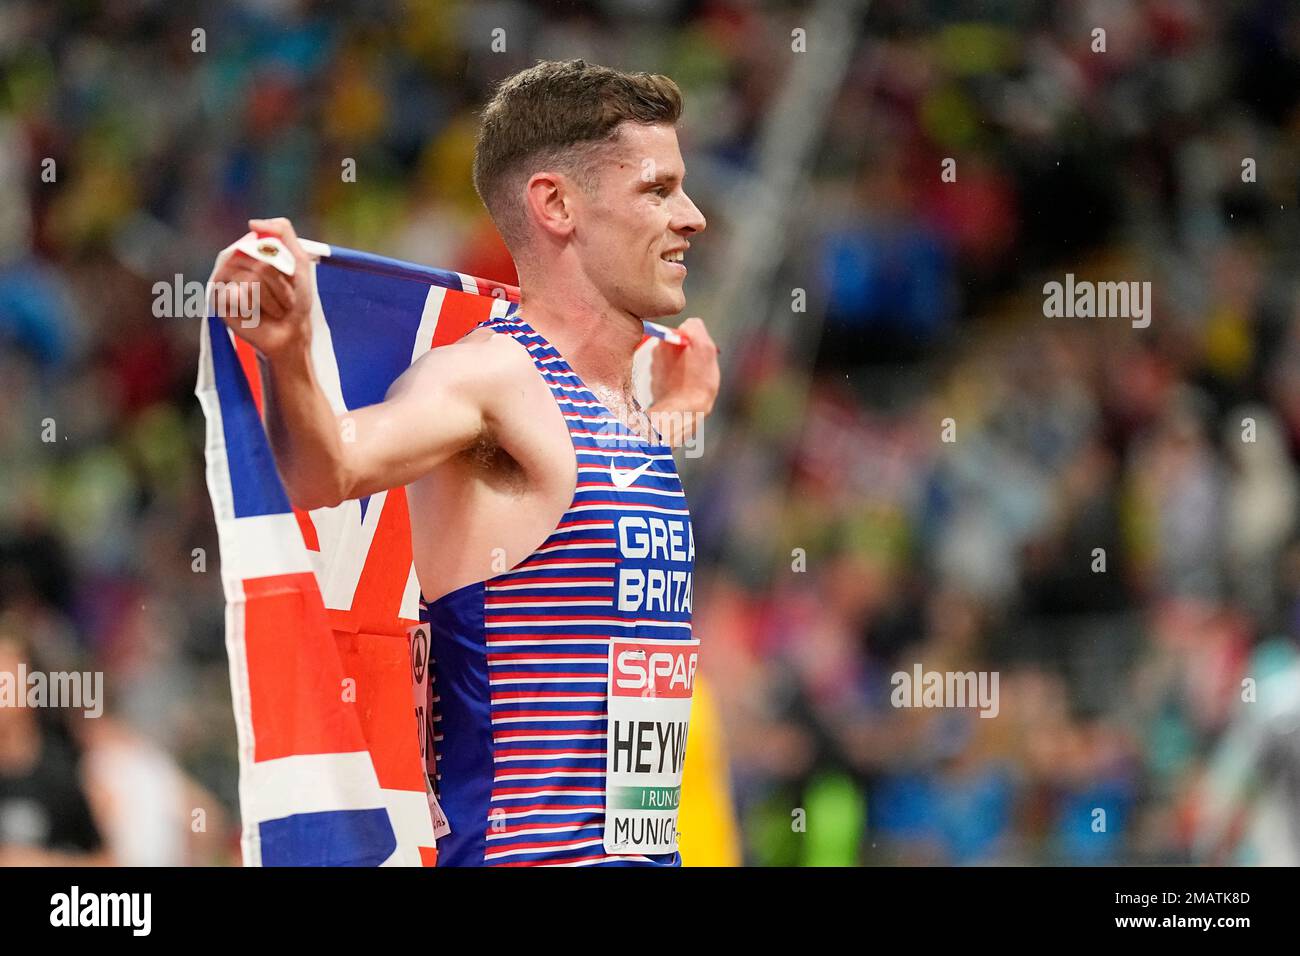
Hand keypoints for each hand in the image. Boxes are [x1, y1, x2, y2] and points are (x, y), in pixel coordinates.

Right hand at [207, 217, 314, 358]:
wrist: (291, 333)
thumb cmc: (296, 299)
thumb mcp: (298, 261)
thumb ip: (282, 232)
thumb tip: (252, 223)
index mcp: (249, 251)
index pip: (262, 242)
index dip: (282, 262)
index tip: (290, 276)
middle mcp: (233, 263)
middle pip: (260, 262)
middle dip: (281, 284)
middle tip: (284, 298)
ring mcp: (224, 281)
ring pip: (253, 279)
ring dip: (273, 298)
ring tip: (274, 308)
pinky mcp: (219, 301)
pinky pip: (240, 295)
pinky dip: (257, 307)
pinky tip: (256, 315)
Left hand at [649, 317, 719, 415]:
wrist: (682, 412)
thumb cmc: (697, 381)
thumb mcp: (705, 347)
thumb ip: (696, 328)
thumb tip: (689, 324)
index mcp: (667, 339)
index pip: (685, 331)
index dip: (697, 341)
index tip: (701, 355)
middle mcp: (656, 352)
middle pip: (678, 345)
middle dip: (688, 354)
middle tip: (698, 369)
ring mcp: (655, 368)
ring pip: (674, 361)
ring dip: (683, 367)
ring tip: (692, 381)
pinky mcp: (656, 384)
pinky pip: (669, 376)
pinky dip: (677, 380)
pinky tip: (684, 389)